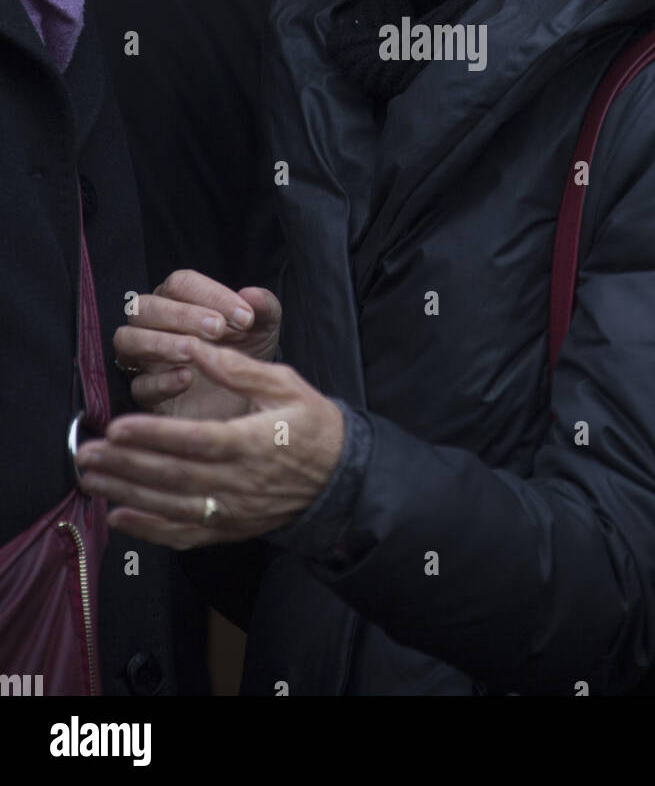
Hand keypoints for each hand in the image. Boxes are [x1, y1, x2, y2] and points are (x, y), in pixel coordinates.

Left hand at [78, 342, 346, 548]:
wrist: (339, 477)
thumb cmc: (312, 424)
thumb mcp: (285, 385)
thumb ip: (238, 368)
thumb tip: (196, 346)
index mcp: (253, 442)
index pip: (196, 440)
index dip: (155, 435)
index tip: (119, 425)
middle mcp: (239, 482)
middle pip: (174, 476)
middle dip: (125, 464)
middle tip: (87, 452)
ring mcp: (232, 510)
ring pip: (170, 506)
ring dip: (125, 493)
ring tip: (91, 477)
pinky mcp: (229, 528)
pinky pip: (183, 534)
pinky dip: (148, 530)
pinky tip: (118, 516)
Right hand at [115, 269, 281, 419]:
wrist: (244, 402)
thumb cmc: (246, 354)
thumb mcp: (263, 330)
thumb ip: (263, 308)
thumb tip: (252, 294)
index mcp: (178, 300)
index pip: (180, 283)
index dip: (210, 294)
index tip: (245, 316)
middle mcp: (153, 325)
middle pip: (145, 307)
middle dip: (181, 315)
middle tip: (218, 329)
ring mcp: (144, 359)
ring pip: (128, 340)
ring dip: (160, 342)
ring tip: (193, 350)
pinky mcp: (145, 394)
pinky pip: (138, 385)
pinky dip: (160, 381)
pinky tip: (187, 379)